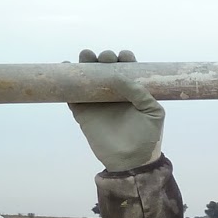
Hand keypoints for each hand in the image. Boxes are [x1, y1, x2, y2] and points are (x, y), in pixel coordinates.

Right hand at [68, 49, 164, 172]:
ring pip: (89, 77)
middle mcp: (114, 93)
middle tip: (104, 59)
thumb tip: (119, 76)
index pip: (127, 69)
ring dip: (85, 64)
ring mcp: (98, 102)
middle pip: (106, 68)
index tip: (124, 57)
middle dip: (104, 58)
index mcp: (133, 91)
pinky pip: (73, 94)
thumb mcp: (153, 112)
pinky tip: (64, 68)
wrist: (132, 161)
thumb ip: (140, 93)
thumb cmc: (147, 137)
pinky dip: (67, 81)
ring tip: (85, 57)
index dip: (124, 59)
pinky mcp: (83, 112)